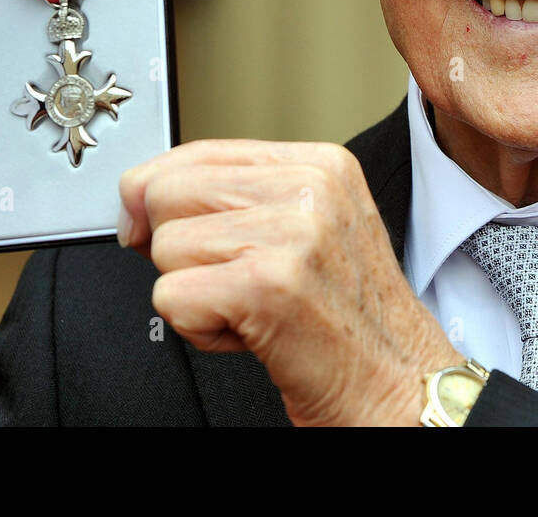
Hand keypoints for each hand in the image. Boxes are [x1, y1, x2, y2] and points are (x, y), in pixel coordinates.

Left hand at [117, 140, 460, 425]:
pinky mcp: (266, 285)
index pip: (197, 151)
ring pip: (165, 246)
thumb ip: (234, 199)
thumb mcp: (306, 231)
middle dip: (179, 249)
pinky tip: (249, 333)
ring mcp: (291, 234)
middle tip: (232, 282)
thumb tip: (137, 196)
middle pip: (166, 192)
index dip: (162, 197)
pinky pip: (171, 295)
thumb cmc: (349, 322)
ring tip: (252, 309)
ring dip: (195, 294)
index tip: (169, 229)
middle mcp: (310, 188)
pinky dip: (198, 329)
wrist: (400, 387)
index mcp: (320, 164)